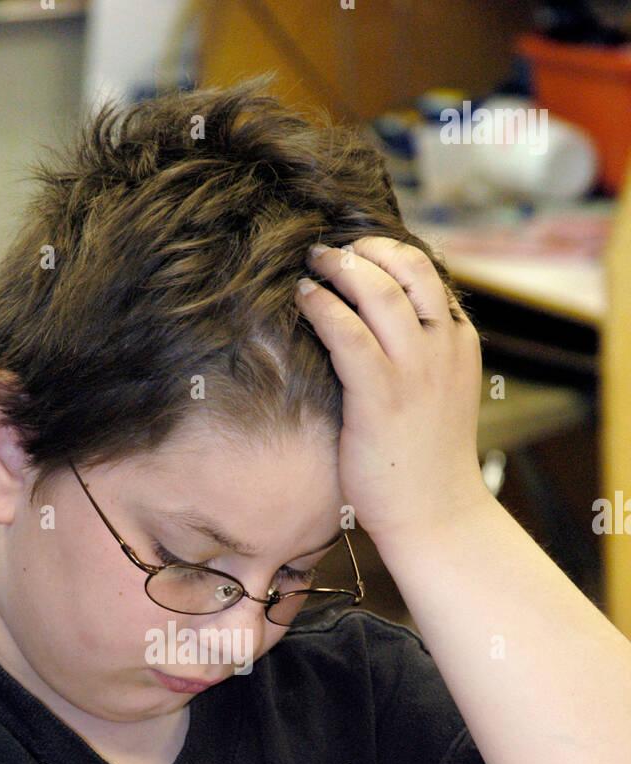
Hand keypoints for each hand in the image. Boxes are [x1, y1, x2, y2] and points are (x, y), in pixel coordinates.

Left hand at [297, 237, 488, 546]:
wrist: (436, 513)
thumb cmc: (424, 462)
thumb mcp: (437, 394)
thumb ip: (418, 356)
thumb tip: (375, 329)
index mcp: (459, 343)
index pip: (428, 274)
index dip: (389, 252)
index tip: (358, 251)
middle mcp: (442, 347)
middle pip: (406, 268)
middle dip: (363, 250)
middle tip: (328, 250)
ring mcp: (415, 369)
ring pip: (378, 290)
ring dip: (339, 268)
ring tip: (312, 264)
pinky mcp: (381, 394)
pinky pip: (347, 333)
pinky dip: (323, 306)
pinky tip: (303, 298)